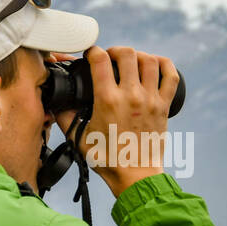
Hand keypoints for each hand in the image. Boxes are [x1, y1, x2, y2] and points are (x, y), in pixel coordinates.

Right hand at [58, 46, 177, 197]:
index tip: (91, 55)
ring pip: (150, 61)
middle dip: (116, 50)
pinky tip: (155, 65)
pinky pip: (171, 76)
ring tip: (132, 62)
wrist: (135, 176)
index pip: (100, 60)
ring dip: (139, 56)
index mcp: (107, 101)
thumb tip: (55, 101)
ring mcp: (150, 100)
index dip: (93, 51)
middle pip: (127, 54)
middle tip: (112, 58)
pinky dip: (165, 65)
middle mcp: (130, 96)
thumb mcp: (78, 138)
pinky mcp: (164, 106)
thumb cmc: (107, 159)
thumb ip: (64, 117)